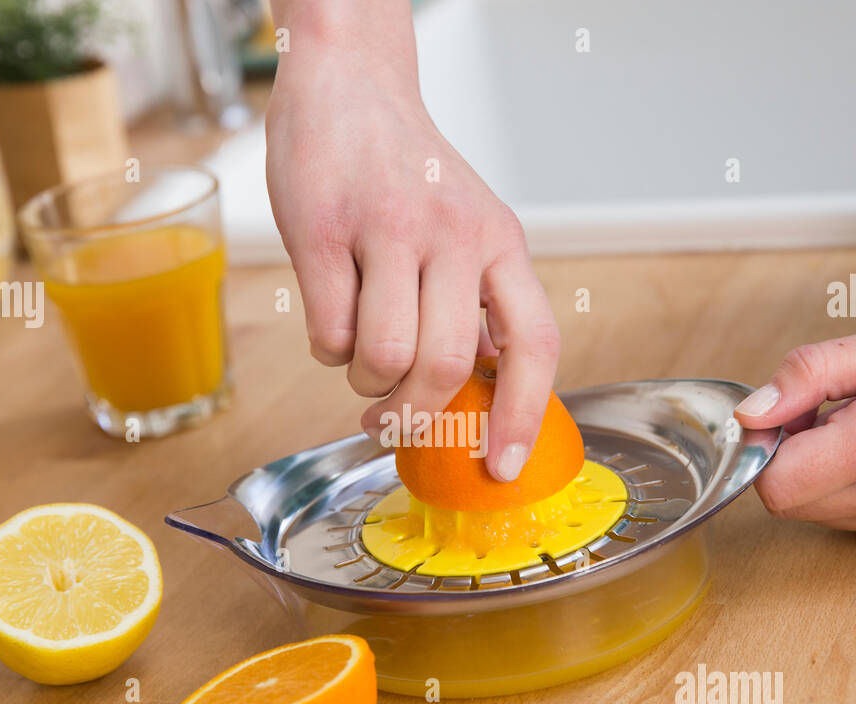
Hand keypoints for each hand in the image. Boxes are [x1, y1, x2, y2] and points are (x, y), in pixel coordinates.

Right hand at [265, 1, 559, 480]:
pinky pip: (329, 333)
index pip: (533, 344)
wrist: (349, 84)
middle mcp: (453, 235)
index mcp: (500, 242)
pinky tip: (332, 310)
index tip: (501, 467)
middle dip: (413, 415)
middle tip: (390, 419)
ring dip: (365, 382)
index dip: (522, 415)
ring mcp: (387, 230)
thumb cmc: (406, 172)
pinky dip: (327, 347)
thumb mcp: (469, 227)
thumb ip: (479, 304)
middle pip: (445, 368)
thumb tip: (485, 390)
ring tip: (360, 353)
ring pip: (381, 359)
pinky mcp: (323, 230)